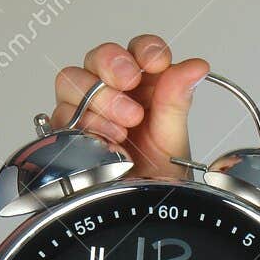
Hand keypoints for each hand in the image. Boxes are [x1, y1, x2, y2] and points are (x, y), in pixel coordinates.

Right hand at [50, 33, 209, 182]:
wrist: (141, 210)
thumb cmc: (158, 174)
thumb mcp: (173, 137)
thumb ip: (178, 98)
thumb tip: (196, 66)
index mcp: (144, 85)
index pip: (139, 49)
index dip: (146, 49)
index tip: (157, 61)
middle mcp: (113, 91)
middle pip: (99, 56)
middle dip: (113, 65)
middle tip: (130, 83)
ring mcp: (87, 109)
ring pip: (72, 80)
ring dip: (100, 98)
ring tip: (125, 124)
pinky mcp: (68, 130)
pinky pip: (63, 114)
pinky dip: (87, 124)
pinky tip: (109, 140)